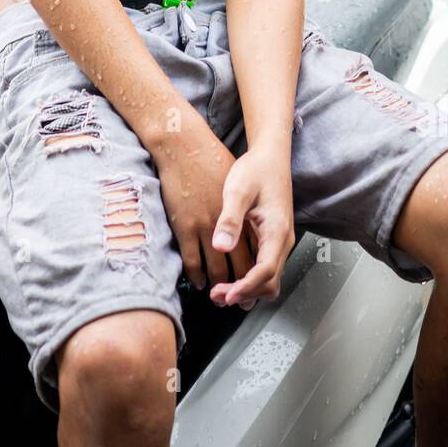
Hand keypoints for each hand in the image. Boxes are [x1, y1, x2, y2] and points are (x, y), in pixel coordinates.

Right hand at [153, 116, 254, 294]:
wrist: (186, 146)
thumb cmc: (215, 163)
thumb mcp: (241, 190)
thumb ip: (248, 219)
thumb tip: (253, 243)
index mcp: (248, 216)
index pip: (262, 260)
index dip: (259, 281)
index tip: (255, 292)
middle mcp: (230, 225)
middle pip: (242, 270)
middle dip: (242, 291)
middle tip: (239, 301)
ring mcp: (206, 226)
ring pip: (217, 270)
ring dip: (220, 287)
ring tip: (222, 296)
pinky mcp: (185, 225)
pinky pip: (192, 260)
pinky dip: (198, 275)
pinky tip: (200, 281)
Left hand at [210, 148, 294, 308]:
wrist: (269, 157)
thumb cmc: (256, 170)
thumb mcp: (238, 190)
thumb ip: (230, 219)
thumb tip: (220, 246)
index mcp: (277, 230)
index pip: (266, 271)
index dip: (246, 287)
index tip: (226, 295)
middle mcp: (282, 241)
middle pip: (269, 282)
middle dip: (244, 293)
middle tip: (216, 295)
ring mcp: (278, 242)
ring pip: (268, 279)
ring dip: (246, 290)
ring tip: (220, 291)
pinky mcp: (271, 241)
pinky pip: (263, 269)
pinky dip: (248, 280)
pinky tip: (229, 277)